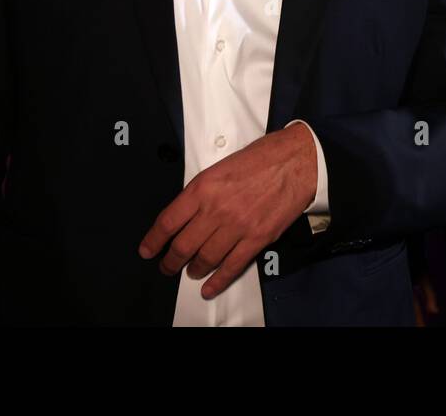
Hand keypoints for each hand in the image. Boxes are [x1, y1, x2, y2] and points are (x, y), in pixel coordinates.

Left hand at [138, 123, 317, 298]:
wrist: (298, 160)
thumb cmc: (263, 157)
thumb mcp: (221, 166)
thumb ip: (202, 191)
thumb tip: (187, 214)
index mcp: (204, 187)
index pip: (168, 221)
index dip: (154, 240)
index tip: (148, 250)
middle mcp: (216, 209)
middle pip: (183, 245)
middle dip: (171, 261)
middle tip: (167, 267)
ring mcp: (237, 226)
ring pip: (205, 258)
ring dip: (194, 270)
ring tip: (191, 272)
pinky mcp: (257, 238)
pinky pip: (232, 266)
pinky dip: (218, 280)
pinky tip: (210, 287)